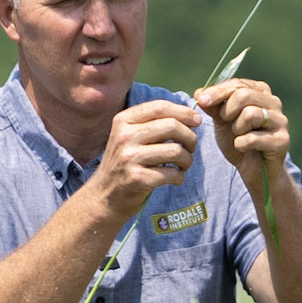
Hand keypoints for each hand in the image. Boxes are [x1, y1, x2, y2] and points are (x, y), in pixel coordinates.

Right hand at [92, 99, 201, 216]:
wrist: (104, 195)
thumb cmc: (126, 163)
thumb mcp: (130, 136)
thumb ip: (154, 123)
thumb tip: (192, 116)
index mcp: (124, 121)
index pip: (160, 107)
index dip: (184, 112)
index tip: (196, 121)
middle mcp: (125, 136)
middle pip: (172, 126)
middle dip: (190, 137)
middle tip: (191, 148)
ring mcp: (129, 158)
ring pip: (176, 150)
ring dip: (187, 159)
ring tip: (184, 165)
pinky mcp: (137, 179)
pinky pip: (172, 173)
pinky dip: (180, 177)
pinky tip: (175, 178)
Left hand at [193, 78, 290, 171]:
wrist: (253, 170)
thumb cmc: (239, 141)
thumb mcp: (221, 122)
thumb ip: (213, 107)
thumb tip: (199, 92)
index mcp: (260, 92)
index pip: (237, 84)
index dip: (217, 91)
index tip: (202, 100)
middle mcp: (274, 102)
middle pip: (244, 95)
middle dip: (227, 111)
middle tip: (225, 122)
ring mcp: (281, 121)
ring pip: (250, 114)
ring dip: (236, 128)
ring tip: (239, 136)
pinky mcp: (282, 140)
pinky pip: (253, 138)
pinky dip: (241, 145)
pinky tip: (245, 148)